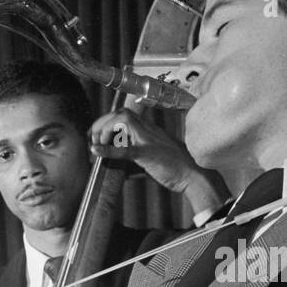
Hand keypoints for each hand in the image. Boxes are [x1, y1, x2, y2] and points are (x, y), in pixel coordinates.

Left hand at [89, 105, 227, 215]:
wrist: (193, 174)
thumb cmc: (174, 167)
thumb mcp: (151, 156)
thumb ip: (134, 154)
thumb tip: (115, 161)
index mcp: (148, 129)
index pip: (124, 113)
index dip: (106, 120)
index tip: (96, 135)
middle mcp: (147, 129)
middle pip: (120, 112)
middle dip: (101, 122)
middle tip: (93, 139)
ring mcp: (147, 139)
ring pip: (122, 120)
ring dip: (104, 130)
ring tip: (97, 145)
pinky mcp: (147, 153)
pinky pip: (126, 148)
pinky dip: (108, 149)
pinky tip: (96, 151)